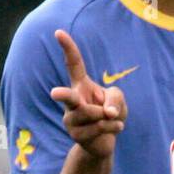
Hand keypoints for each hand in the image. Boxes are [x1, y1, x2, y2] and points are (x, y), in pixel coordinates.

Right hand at [50, 30, 127, 157]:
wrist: (105, 141)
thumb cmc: (110, 114)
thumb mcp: (118, 99)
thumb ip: (115, 99)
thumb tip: (107, 113)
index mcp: (81, 85)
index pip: (73, 64)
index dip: (67, 48)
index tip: (59, 32)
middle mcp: (72, 100)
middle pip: (67, 97)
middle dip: (63, 95)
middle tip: (56, 94)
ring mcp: (71, 119)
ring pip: (91, 114)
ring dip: (106, 116)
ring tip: (111, 118)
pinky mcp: (75, 135)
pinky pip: (98, 127)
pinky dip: (113, 127)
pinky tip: (117, 127)